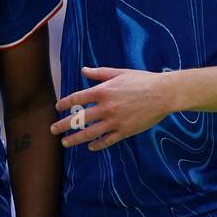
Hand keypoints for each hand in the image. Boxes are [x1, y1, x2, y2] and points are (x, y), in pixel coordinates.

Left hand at [51, 66, 178, 150]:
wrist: (163, 94)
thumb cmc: (142, 80)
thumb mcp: (119, 73)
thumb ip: (100, 73)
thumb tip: (83, 69)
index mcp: (103, 91)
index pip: (77, 98)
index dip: (64, 103)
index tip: (57, 107)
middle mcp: (106, 107)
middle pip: (78, 119)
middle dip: (63, 126)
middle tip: (52, 130)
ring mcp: (115, 121)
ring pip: (89, 133)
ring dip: (75, 139)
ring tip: (65, 142)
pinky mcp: (125, 131)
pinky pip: (107, 140)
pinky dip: (97, 145)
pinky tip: (90, 147)